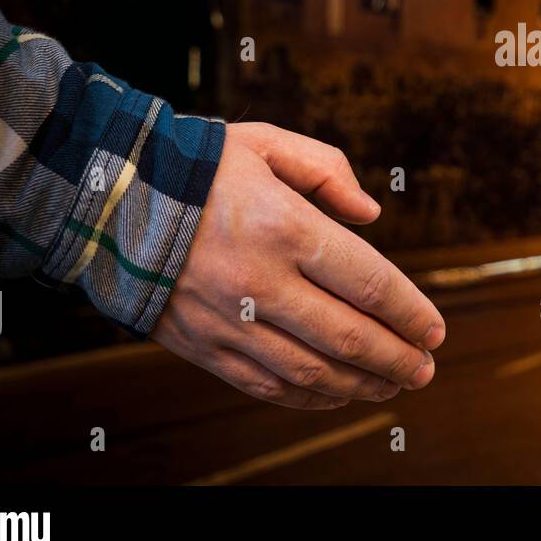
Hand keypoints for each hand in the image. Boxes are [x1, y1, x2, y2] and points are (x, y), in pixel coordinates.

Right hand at [152, 122, 445, 407]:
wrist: (104, 201)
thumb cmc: (195, 167)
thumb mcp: (266, 143)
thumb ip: (328, 170)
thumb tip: (370, 213)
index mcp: (285, 228)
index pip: (370, 284)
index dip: (411, 313)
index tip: (435, 330)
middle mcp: (261, 283)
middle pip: (350, 337)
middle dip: (398, 358)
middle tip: (426, 368)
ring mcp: (230, 322)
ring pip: (314, 371)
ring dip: (362, 384)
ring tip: (393, 385)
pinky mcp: (203, 348)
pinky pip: (268, 385)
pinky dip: (311, 396)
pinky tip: (338, 393)